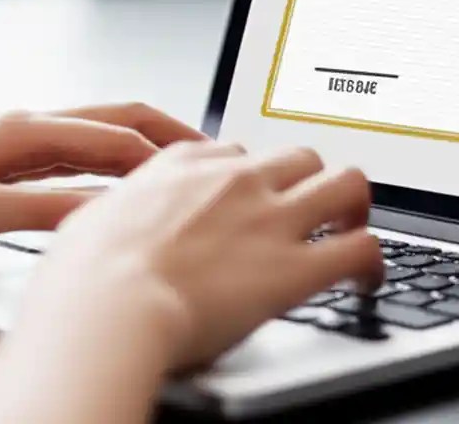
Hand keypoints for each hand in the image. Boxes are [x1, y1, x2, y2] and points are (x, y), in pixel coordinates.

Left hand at [0, 103, 206, 260]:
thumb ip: (38, 207)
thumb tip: (103, 206)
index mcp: (15, 129)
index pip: (109, 134)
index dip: (160, 151)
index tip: (203, 169)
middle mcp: (16, 126)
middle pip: (108, 118)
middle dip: (161, 130)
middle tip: (209, 151)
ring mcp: (7, 143)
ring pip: (91, 137)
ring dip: (135, 148)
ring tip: (176, 169)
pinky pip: (68, 159)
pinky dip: (103, 167)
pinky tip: (115, 185)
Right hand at [22, 142, 382, 370]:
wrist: (106, 307)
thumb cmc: (85, 277)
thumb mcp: (92, 221)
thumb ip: (122, 215)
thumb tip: (116, 227)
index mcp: (183, 166)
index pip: (237, 152)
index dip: (252, 177)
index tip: (253, 198)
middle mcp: (235, 179)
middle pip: (300, 154)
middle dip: (312, 180)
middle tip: (313, 210)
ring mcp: (270, 218)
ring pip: (346, 182)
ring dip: (354, 206)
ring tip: (353, 231)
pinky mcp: (295, 268)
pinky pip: (362, 248)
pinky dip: (374, 262)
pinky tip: (367, 281)